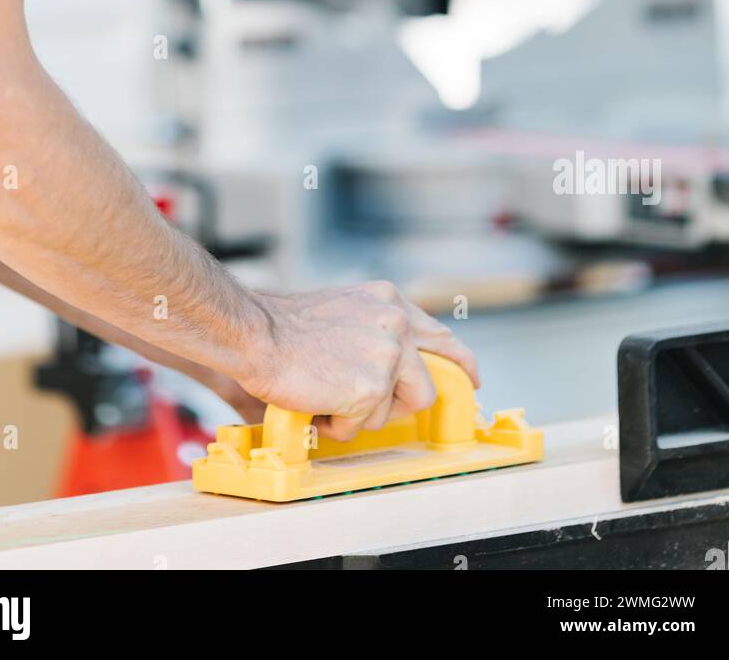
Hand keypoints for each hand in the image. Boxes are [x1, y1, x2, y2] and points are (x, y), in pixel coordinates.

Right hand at [237, 281, 479, 441]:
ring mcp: (387, 356)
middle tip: (359, 400)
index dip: (460, 365)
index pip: (442, 338)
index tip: (472, 380)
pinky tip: (317, 402)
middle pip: (423, 388)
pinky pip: (362, 426)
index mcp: (390, 302)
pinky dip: (338, 424)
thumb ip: (379, 329)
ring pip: (391, 411)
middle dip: (392, 404)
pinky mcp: (370, 388)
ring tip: (326, 391)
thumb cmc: (287, 326)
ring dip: (359, 413)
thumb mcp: (347, 309)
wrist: (256, 333)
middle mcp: (396, 325)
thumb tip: (399, 365)